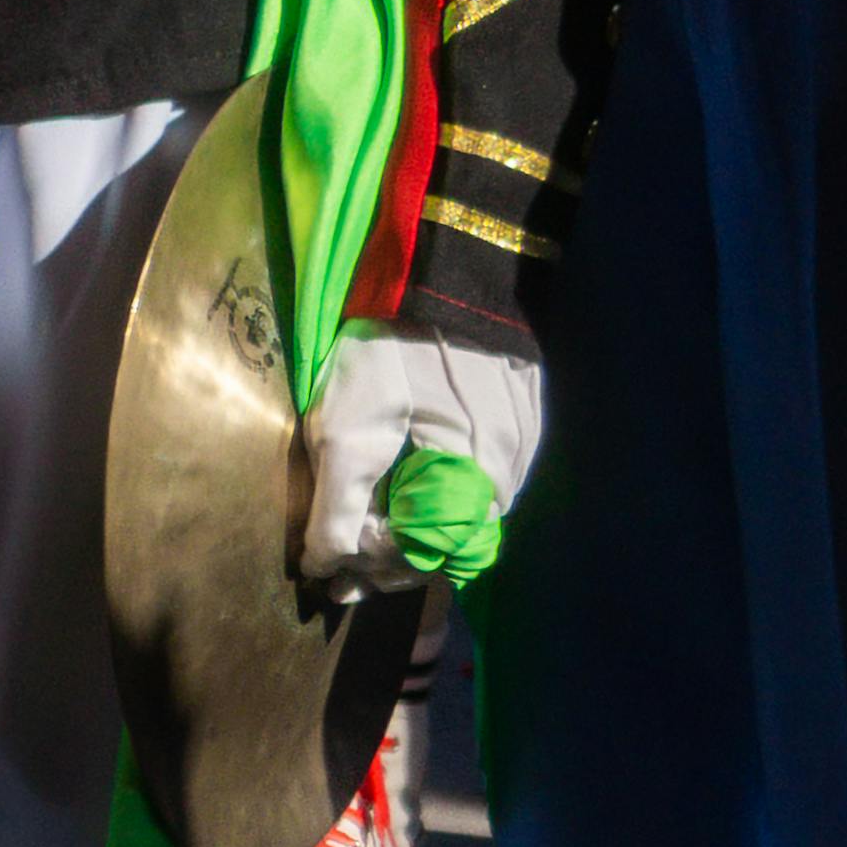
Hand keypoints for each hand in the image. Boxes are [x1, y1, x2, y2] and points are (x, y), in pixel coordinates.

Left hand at [298, 317, 543, 595]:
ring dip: (416, 536)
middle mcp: (506, 472)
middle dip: (392, 562)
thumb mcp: (346, 428)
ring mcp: (520, 446)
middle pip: (448, 546)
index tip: (330, 564)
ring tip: (367, 540)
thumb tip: (325, 567)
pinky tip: (406, 496)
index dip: (370, 566)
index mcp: (469, 479)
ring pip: (468, 519)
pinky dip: (442, 501)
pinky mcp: (522, 423)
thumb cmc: (388, 348)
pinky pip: (484, 485)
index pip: (419, 555)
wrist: (441, 276)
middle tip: (344, 570)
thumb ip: (337, 507)